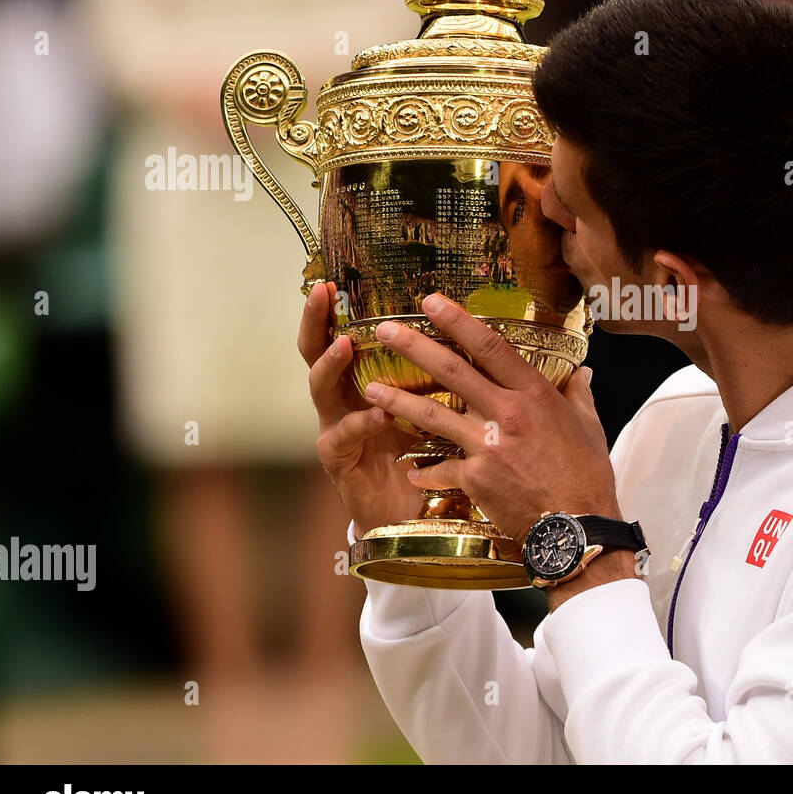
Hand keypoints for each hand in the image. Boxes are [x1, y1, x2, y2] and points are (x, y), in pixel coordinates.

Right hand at [298, 281, 423, 537]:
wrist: (409, 514)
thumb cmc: (423, 458)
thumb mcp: (433, 410)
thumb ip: (441, 379)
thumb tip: (476, 337)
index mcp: (364, 383)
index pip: (345, 337)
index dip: (339, 310)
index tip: (336, 279)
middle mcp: (343, 401)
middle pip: (317, 353)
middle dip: (316, 322)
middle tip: (320, 293)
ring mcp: (335, 429)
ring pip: (320, 390)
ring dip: (331, 365)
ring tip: (344, 345)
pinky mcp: (339, 461)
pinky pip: (343, 437)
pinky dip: (362, 423)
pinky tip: (379, 414)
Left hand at [361, 293, 619, 547]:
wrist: (577, 525)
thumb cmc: (587, 474)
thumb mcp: (589, 426)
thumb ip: (579, 394)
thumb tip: (581, 372)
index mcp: (534, 395)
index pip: (491, 346)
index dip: (458, 321)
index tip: (432, 302)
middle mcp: (506, 413)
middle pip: (451, 371)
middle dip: (414, 347)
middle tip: (384, 331)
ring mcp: (487, 446)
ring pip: (432, 414)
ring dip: (397, 401)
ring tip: (371, 390)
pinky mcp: (475, 478)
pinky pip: (440, 469)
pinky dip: (425, 470)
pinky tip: (410, 469)